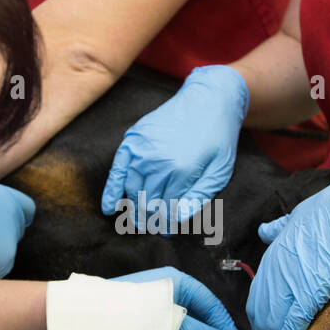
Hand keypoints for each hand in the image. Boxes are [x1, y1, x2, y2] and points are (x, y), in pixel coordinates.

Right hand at [101, 65, 248, 221]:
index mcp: (181, 171)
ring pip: (133, 189)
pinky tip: (109, 207)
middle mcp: (158, 161)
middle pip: (148, 201)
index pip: (166, 208)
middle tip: (151, 227)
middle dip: (150, 219)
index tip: (166, 231)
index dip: (166, 223)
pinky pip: (118, 170)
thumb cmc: (218, 136)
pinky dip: (112, 190)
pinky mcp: (134, 139)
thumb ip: (199, 196)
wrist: (209, 98)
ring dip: (134, 208)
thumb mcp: (220, 170)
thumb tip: (177, 219)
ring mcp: (143, 148)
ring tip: (137, 220)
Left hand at [113, 266, 245, 329]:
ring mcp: (154, 308)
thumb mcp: (170, 326)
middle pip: (198, 315)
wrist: (82, 322)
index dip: (225, 325)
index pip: (209, 303)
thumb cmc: (128, 316)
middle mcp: (166, 292)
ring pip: (183, 326)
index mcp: (175, 283)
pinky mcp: (142, 323)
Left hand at [246, 161, 329, 329]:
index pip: (260, 296)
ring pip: (271, 327)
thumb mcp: (298, 216)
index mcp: (273, 255)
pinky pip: (288, 329)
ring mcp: (288, 283)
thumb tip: (265, 230)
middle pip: (261, 316)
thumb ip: (280, 227)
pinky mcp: (306, 294)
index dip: (263, 319)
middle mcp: (274, 271)